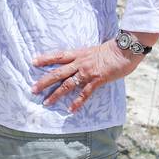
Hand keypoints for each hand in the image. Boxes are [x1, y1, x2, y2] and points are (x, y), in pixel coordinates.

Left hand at [31, 38, 148, 113]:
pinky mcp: (97, 80)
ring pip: (68, 84)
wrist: (125, 48)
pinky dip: (77, 102)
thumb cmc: (113, 49)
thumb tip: (80, 62)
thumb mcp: (94, 50)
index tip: (33, 61)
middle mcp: (80, 62)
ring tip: (46, 102)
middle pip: (58, 72)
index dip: (45, 58)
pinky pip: (85, 93)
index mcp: (79, 53)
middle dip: (44, 81)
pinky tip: (71, 110)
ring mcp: (88, 72)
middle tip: (33, 89)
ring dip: (56, 94)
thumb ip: (85, 57)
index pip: (58, 55)